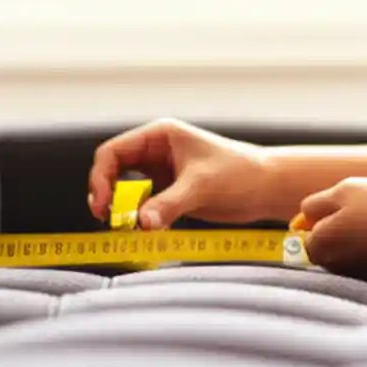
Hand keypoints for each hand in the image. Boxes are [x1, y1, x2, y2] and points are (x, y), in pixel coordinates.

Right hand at [88, 118, 275, 229]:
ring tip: (124, 227)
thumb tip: (141, 224)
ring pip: (125, 189)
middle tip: (108, 219)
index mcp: (160, 136)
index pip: (113, 152)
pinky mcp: (169, 192)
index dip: (100, 177)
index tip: (103, 205)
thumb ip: (169, 204)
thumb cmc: (240, 174)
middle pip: (113, 170)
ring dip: (121, 208)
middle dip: (107, 194)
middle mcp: (156, 151)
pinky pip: (142, 205)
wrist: (267, 189)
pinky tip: (144, 230)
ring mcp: (162, 172)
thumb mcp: (201, 186)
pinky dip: (137, 217)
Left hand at [298, 177, 366, 279]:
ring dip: (362, 235)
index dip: (329, 210)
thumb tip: (299, 222)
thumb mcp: (347, 191)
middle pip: (327, 239)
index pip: (308, 226)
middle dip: (342, 226)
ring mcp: (355, 277)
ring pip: (350, 247)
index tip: (355, 206)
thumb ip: (316, 204)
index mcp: (318, 247)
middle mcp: (333, 269)